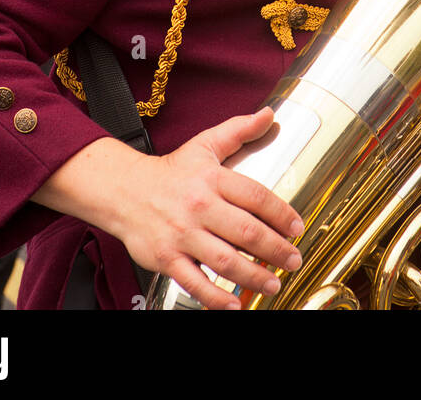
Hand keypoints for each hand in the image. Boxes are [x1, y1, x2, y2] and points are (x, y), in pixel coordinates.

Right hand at [118, 107, 303, 310]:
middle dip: (275, 250)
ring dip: (254, 276)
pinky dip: (216, 298)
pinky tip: (235, 305)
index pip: (255, 196)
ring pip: (225, 260)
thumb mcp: (205, 145)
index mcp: (212, 179)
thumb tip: (269, 115)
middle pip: (246, 231)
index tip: (297, 228)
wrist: (123, 190)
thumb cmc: (171, 172)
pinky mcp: (166, 258)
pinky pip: (195, 283)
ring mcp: (182, 234)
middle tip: (294, 260)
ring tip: (274, 284)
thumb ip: (239, 130)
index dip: (281, 213)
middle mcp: (199, 206)